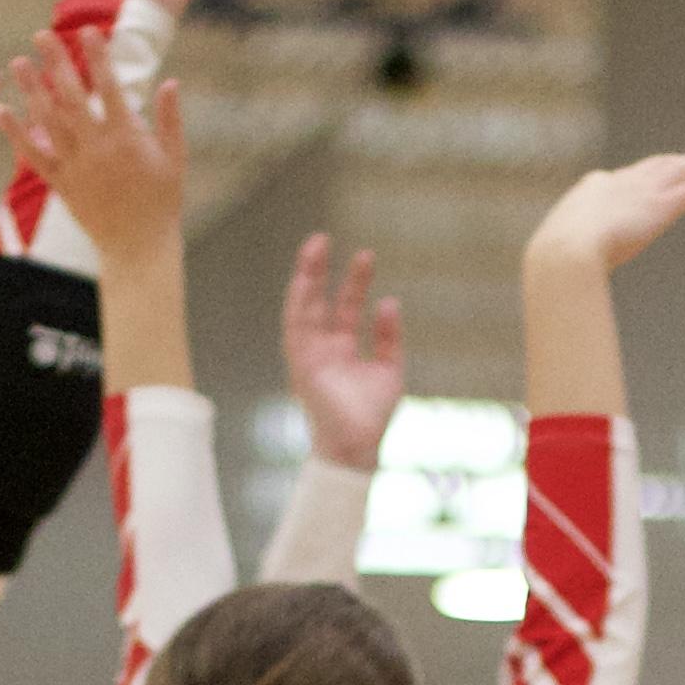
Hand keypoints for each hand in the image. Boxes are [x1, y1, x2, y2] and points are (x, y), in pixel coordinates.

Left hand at [4, 31, 185, 257]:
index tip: (87, 31)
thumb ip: (171, 120)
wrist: (138, 248)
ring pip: (49, 121)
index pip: (111, 88)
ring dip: (32, 90)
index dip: (98, 57)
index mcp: (128, 139)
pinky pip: (35, 157)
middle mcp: (98, 149)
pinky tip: (1, 112)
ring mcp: (77, 166)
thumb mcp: (175, 160)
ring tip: (19, 62)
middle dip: (56, 63)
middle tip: (40, 35)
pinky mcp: (62, 184)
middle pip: (72, 97)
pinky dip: (16, 135)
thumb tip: (172, 82)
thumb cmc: (161, 203)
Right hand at [284, 236, 406, 471]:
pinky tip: (304, 282)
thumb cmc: (372, 416)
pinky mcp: (301, 365)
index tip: (365, 255)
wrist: (358, 447)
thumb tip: (390, 301)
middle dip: (319, 270)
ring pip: (302, 308)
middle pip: (318, 300)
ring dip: (305, 279)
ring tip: (313, 248)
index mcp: (342, 348)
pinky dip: (298, 305)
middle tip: (323, 237)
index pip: (346, 306)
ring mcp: (309, 355)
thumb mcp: (389, 369)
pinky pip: (295, 329)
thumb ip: (390, 337)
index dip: (354, 281)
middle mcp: (322, 348)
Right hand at [530, 147, 684, 271]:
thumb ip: (566, 258)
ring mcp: (642, 193)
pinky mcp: (661, 206)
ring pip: (679, 173)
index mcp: (592, 192)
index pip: (619, 179)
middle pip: (653, 167)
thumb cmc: (556, 261)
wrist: (567, 252)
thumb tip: (557, 278)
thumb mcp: (559, 255)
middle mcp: (620, 184)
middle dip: (672, 161)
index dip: (636, 178)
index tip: (648, 175)